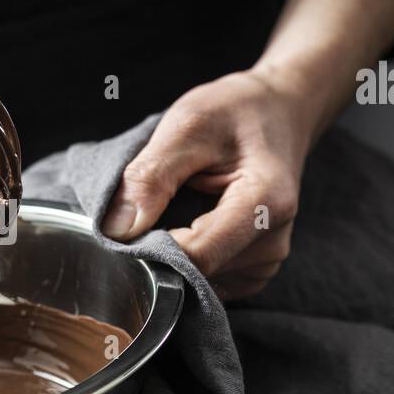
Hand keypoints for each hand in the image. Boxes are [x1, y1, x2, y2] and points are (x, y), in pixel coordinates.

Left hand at [101, 67, 313, 299]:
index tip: (127, 224)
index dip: (151, 248)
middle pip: (195, 273)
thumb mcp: (187, 125)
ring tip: (175, 207)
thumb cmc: (236, 112)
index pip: (196, 256)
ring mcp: (265, 262)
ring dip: (171, 253)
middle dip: (158, 250)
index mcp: (266, 204)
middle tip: (149, 206)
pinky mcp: (253, 270)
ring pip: (196, 281)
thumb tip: (116, 230)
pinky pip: (205, 280)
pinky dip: (186, 258)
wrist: (277, 113)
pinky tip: (186, 223)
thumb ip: (151, 176)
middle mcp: (273, 242)